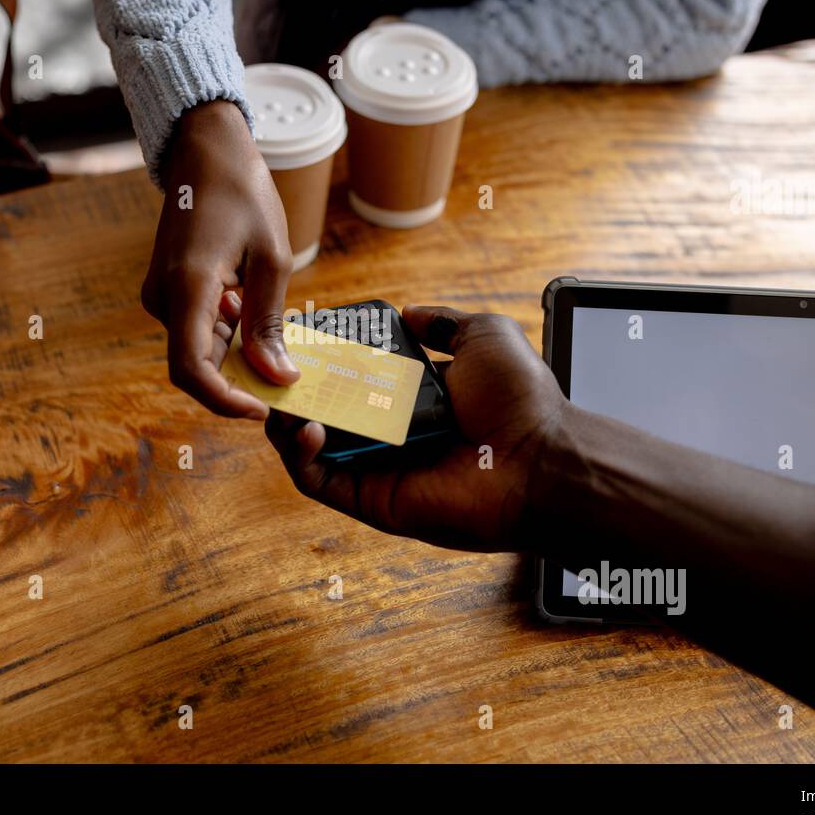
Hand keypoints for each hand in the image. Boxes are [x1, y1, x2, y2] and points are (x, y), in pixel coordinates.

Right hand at [143, 100, 299, 418]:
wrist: (205, 152)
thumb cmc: (243, 195)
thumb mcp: (272, 258)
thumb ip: (269, 322)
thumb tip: (279, 378)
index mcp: (188, 288)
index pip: (192, 370)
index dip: (225, 401)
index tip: (262, 408)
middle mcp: (163, 298)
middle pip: (197, 366)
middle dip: (239, 380)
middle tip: (285, 374)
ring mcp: (160, 296)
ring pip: (200, 350)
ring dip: (237, 352)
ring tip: (273, 325)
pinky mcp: (167, 292)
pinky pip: (196, 330)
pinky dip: (227, 334)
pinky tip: (252, 307)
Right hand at [264, 305, 570, 550]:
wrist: (540, 458)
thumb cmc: (520, 399)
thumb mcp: (483, 336)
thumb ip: (443, 323)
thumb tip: (410, 312)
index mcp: (413, 400)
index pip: (354, 379)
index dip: (324, 360)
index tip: (301, 338)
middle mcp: (392, 435)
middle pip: (324, 412)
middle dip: (294, 389)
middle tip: (274, 366)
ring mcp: (378, 470)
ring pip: (310, 449)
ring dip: (285, 421)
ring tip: (280, 396)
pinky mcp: (371, 501)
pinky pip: (319, 482)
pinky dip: (299, 456)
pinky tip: (304, 426)